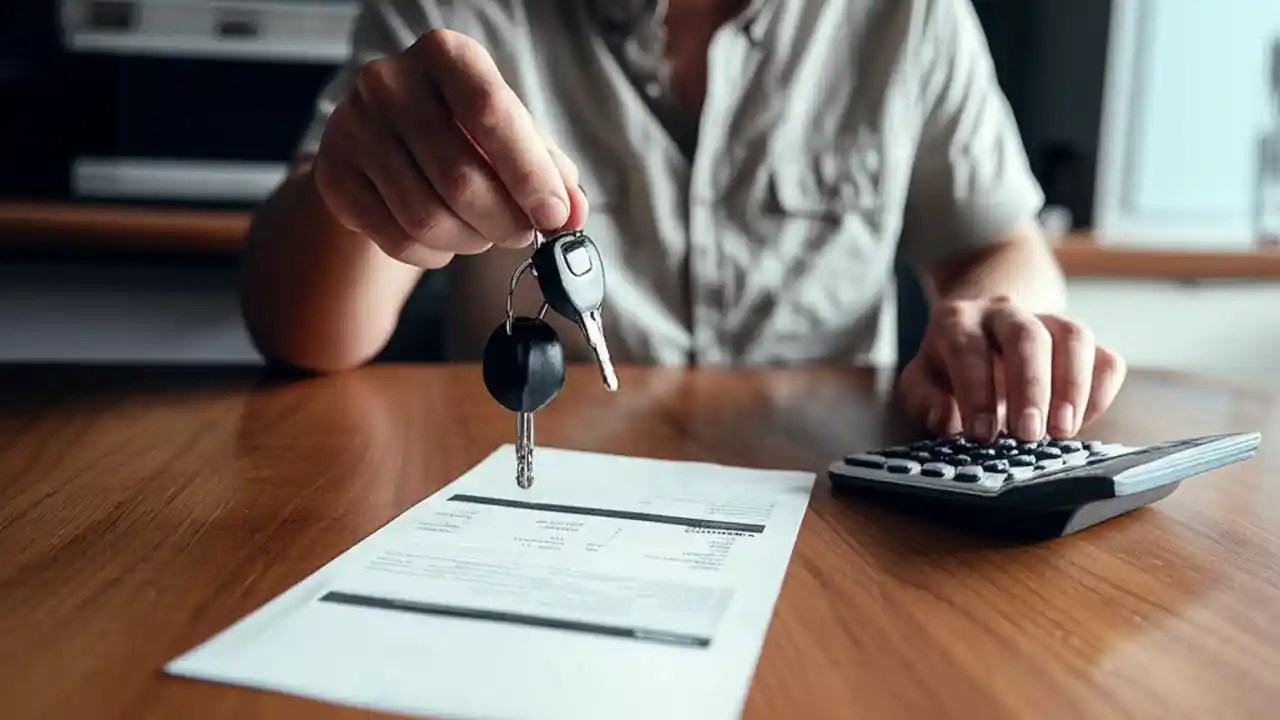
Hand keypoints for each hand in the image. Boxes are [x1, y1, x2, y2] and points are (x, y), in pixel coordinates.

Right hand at [312, 29, 586, 267]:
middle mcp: (390, 81)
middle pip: (459, 176)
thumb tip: (572, 214)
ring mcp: (353, 127)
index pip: (491, 114)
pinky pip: (396, 239)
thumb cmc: (464, 134)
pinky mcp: (333, 175)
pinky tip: (446, 240)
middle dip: (504, 221)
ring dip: (470, 241)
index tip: (554, 216)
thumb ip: (549, 171)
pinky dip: (434, 254)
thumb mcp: (513, 137)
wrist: (387, 142)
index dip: (528, 174)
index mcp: (446, 55)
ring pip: (426, 216)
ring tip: (483, 234)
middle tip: (522, 234)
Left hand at [896, 296, 1126, 441]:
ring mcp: (1048, 321)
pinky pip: (1105, 357)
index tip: (982, 433)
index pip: (968, 349)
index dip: (976, 392)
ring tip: (1063, 430)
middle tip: (1029, 434)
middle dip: (1031, 388)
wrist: (982, 326)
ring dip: (1073, 386)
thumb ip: (924, 400)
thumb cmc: (950, 365)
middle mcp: (1005, 313)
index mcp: (958, 322)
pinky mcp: (1080, 342)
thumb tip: (945, 420)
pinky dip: (1100, 390)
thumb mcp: (922, 380)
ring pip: (1073, 337)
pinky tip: (1082, 420)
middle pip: (1026, 337)